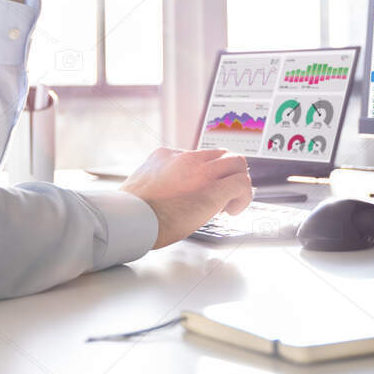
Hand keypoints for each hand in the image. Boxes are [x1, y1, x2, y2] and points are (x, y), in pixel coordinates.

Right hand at [120, 147, 252, 247]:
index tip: (203, 190)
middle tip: (222, 195)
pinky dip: (243, 197)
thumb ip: (157, 183)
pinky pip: (241, 184)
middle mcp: (186, 158)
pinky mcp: (214, 189)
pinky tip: (232, 211)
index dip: (207, 174)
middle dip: (227, 174)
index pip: (200, 156)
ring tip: (229, 203)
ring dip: (238, 182)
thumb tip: (164, 196)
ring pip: (237, 163)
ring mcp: (201, 172)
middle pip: (222, 154)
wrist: (129, 219)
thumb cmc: (131, 212)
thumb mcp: (141, 186)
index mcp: (167, 156)